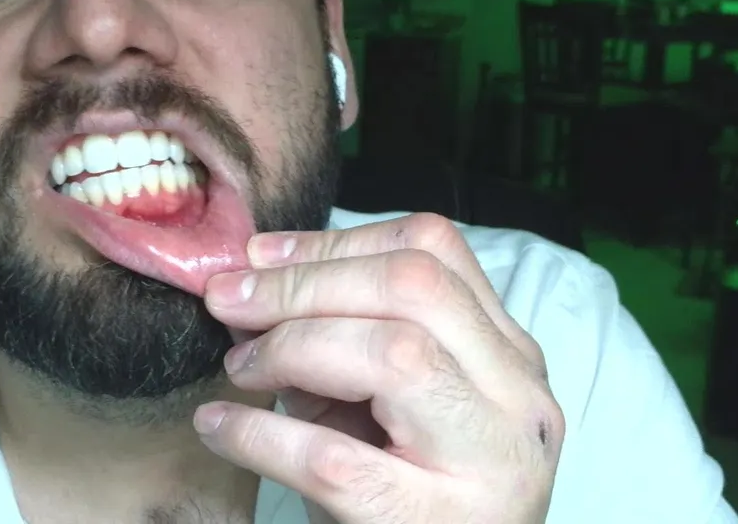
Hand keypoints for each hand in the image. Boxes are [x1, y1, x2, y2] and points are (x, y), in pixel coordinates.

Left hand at [195, 213, 563, 523]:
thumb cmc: (409, 496)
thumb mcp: (388, 408)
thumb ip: (338, 343)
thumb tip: (251, 287)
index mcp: (509, 356)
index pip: (434, 252)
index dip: (337, 242)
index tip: (262, 255)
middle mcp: (516, 398)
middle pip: (413, 288)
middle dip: (305, 283)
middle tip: (229, 300)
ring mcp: (490, 462)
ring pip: (396, 355)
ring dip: (293, 345)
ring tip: (239, 367)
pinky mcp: (435, 523)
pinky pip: (334, 460)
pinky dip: (261, 434)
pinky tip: (220, 425)